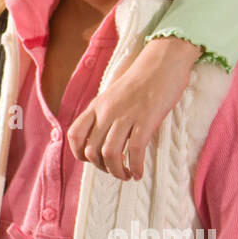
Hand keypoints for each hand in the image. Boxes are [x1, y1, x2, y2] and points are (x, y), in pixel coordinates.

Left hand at [68, 36, 200, 179]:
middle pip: (92, 150)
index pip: (75, 134)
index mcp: (96, 105)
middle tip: (114, 170)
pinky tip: (138, 173)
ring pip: (110, 154)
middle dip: (101, 167)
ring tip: (125, 175)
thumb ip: (105, 114)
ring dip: (116, 171)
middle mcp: (107, 112)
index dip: (79, 153)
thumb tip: (102, 139)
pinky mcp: (146, 119)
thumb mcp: (114, 95)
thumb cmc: (141, 80)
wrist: (162, 62)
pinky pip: (135, 151)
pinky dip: (135, 167)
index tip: (92, 161)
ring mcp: (125, 115)